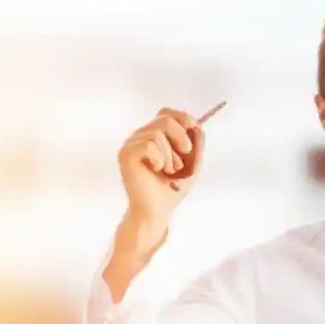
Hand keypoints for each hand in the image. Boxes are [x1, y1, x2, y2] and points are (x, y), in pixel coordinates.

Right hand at [117, 107, 206, 225]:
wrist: (158, 211)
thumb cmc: (172, 189)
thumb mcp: (192, 164)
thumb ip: (196, 144)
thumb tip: (198, 125)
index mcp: (154, 136)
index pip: (166, 113)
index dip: (182, 117)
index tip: (194, 127)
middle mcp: (140, 137)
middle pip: (164, 119)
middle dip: (181, 136)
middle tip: (185, 153)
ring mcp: (131, 145)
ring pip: (156, 133)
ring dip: (170, 155)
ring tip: (169, 170)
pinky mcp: (126, 155)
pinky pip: (148, 145)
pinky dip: (159, 159)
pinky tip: (157, 170)